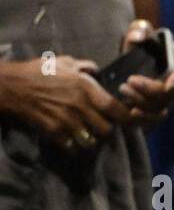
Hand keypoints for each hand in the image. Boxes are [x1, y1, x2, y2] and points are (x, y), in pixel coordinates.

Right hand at [0, 54, 131, 146]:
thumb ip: (82, 66)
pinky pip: (74, 147)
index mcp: (85, 88)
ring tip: (86, 133)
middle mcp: (79, 106)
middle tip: (100, 125)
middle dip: (106, 129)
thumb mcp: (60, 62)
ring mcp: (67, 121)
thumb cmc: (35, 72)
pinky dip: (75, 146)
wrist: (9, 86)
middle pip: (107, 130)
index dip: (125, 117)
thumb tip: (95, 69)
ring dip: (91, 139)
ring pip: (92, 141)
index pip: (115, 109)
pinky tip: (71, 138)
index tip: (125, 119)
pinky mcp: (54, 132)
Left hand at [118, 22, 173, 126]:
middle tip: (129, 81)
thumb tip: (139, 36)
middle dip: (151, 89)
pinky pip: (156, 118)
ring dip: (143, 101)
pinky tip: (131, 111)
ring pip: (163, 106)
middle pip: (171, 92)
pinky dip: (145, 117)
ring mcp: (167, 97)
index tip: (168, 86)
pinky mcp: (157, 108)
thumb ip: (138, 30)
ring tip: (123, 90)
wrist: (128, 61)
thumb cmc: (137, 43)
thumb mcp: (137, 32)